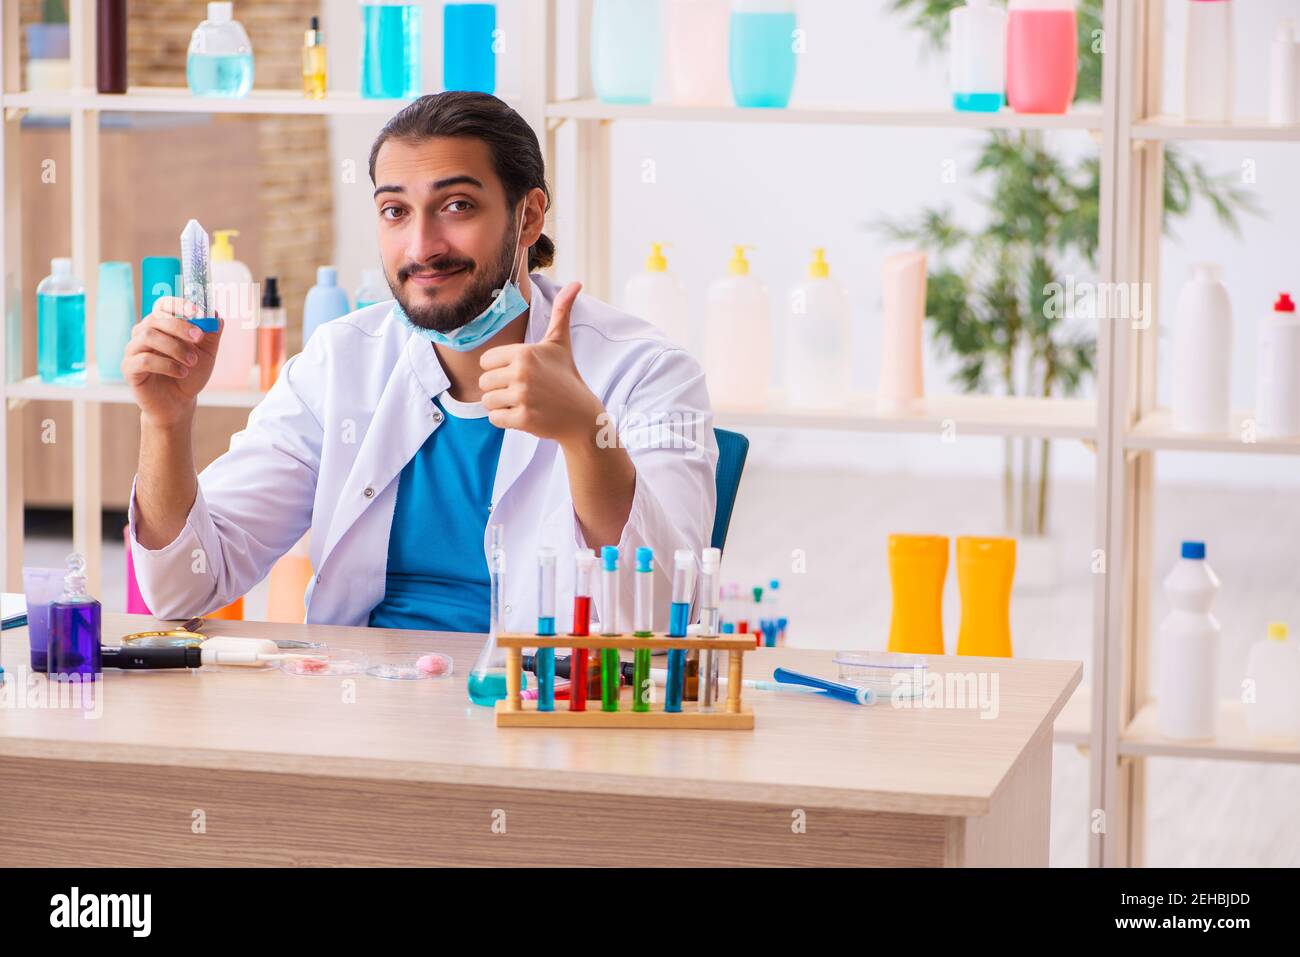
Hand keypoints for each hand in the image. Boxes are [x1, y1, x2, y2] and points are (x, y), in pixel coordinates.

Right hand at [122, 297, 222, 427]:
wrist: (179, 403)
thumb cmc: (190, 375)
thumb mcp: (206, 354)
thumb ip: (211, 334)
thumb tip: (216, 315)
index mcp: (161, 325)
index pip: (163, 305)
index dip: (177, 304)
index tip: (196, 311)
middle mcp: (143, 333)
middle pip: (155, 318)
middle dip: (179, 326)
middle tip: (198, 338)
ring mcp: (133, 350)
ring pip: (148, 336)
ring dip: (174, 347)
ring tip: (192, 362)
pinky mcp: (129, 368)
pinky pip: (143, 360)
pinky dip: (166, 364)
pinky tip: (181, 372)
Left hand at [478, 282, 603, 446]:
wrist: (582, 414)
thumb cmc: (566, 376)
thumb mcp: (560, 343)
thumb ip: (561, 312)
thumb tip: (576, 283)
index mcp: (523, 352)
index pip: (485, 362)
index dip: (499, 369)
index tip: (520, 373)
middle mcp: (521, 373)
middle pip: (484, 382)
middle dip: (500, 389)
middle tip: (524, 391)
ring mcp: (522, 397)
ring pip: (487, 402)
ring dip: (502, 405)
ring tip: (525, 402)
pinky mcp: (523, 419)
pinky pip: (495, 418)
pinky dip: (506, 420)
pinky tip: (525, 415)